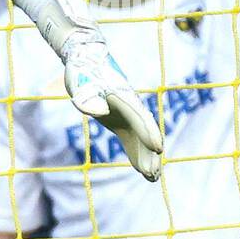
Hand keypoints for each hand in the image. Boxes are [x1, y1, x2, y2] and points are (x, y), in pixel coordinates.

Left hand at [60, 30, 164, 180]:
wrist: (84, 59)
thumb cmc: (82, 70)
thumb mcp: (80, 83)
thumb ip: (88, 97)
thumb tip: (100, 112)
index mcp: (123, 97)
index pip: (140, 117)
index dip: (149, 132)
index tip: (158, 148)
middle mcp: (131, 107)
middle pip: (146, 132)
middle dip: (151, 154)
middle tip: (152, 175)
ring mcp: (127, 115)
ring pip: (142, 139)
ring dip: (148, 158)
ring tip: (153, 179)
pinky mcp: (120, 121)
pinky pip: (132, 140)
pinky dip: (137, 155)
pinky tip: (143, 172)